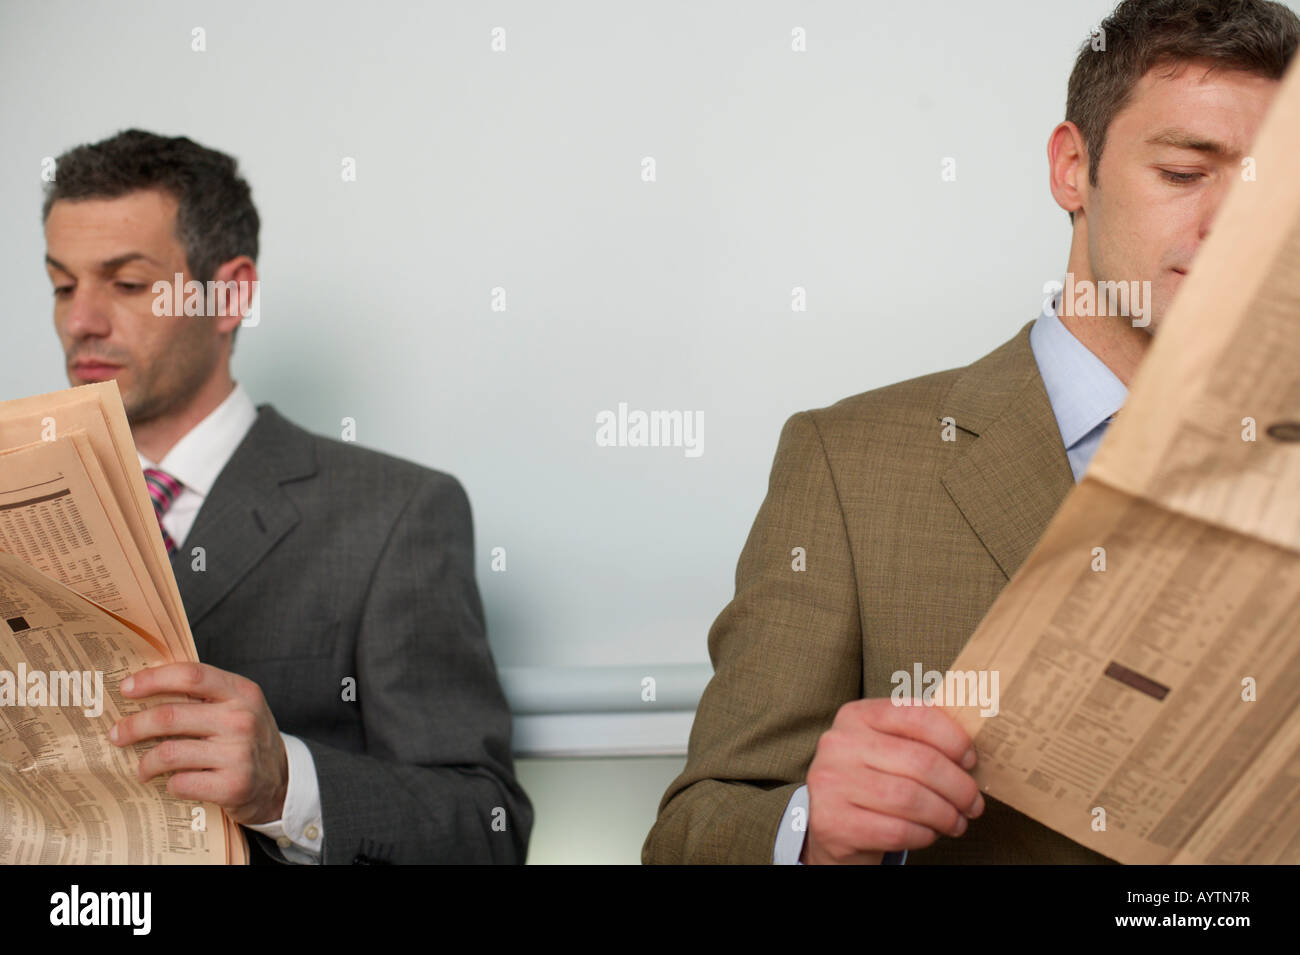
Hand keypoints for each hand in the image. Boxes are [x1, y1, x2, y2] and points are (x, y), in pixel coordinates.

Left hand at [110, 662, 289, 825]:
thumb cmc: (246, 739)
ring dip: (144, 762)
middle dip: (134, 725)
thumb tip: (143, 687)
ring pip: (169, 752)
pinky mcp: (233, 785)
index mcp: (242, 692)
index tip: (126, 688)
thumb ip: (204, 695)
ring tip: (141, 767)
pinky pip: (181, 782)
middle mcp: (243, 719)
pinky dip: (168, 783)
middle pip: (170, 715)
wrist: (282, 781)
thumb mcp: (238, 707)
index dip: (153, 679)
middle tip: (117, 734)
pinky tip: (170, 782)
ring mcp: (239, 754)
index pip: (191, 675)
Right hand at [800, 697, 984, 863]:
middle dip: (958, 787)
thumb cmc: (871, 781)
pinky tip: (928, 833)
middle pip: (920, 761)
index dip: (954, 739)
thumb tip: (974, 736)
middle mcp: (839, 744)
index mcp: (856, 716)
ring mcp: (831, 783)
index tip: (970, 760)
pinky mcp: (833, 822)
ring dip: (945, 815)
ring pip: (910, 799)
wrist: (831, 824)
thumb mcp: (886, 747)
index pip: (917, 715)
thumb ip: (918, 736)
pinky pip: (896, 831)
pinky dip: (923, 835)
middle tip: (973, 803)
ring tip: (957, 822)